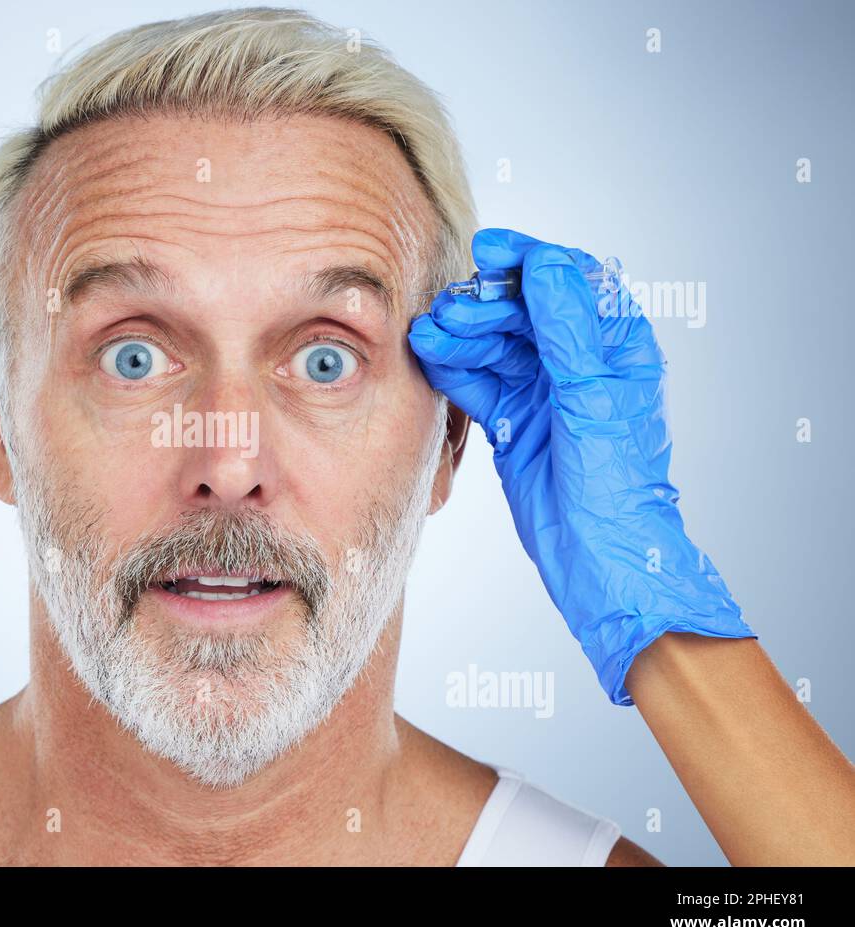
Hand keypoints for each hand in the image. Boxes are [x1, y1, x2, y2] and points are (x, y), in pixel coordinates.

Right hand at [408, 227, 754, 704]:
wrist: (598, 557)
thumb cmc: (616, 483)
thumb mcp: (592, 398)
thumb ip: (568, 330)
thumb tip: (547, 264)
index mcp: (615, 344)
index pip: (568, 281)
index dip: (528, 260)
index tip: (488, 250)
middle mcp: (578, 360)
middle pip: (523, 309)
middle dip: (484, 303)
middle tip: (450, 309)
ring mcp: (543, 389)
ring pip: (495, 343)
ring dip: (461, 334)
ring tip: (428, 332)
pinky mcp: (513, 419)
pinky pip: (478, 380)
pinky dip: (453, 366)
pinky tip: (429, 355)